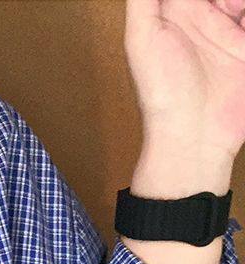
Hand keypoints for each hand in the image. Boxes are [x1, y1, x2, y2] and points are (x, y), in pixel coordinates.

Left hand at [125, 0, 244, 162]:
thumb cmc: (161, 92)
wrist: (193, 136)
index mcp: (178, 11)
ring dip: (239, 1)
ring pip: (241, 0)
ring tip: (235, 11)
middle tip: (226, 4)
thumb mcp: (142, 38)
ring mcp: (231, 32)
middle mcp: (206, 17)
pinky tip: (243, 15)